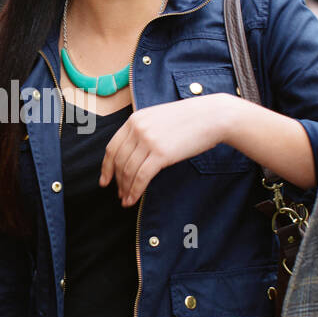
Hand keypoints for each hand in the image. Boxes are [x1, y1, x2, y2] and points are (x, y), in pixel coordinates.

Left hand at [100, 95, 233, 206]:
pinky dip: (135, 190)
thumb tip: (134, 154)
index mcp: (135, 120)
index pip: (112, 147)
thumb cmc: (190, 119)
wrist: (212, 116)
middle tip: (119, 194)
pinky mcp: (161, 154)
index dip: (107, 167)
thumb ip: (144, 132)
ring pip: (128, 171)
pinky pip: (141, 177)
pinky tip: (133, 199)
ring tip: (126, 200)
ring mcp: (148, 141)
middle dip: (117, 181)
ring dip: (125, 189)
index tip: (105, 180)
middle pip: (119, 161)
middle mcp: (138, 129)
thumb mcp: (159, 119)